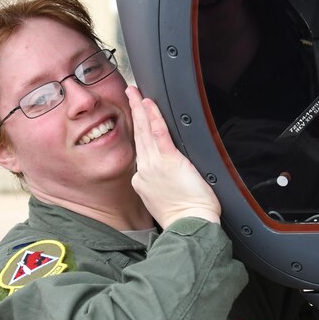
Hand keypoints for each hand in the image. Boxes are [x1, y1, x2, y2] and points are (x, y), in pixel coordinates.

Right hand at [126, 86, 221, 225]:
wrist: (189, 225)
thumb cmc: (182, 217)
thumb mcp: (163, 200)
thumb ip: (161, 183)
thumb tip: (168, 175)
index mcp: (143, 179)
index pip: (141, 150)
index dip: (138, 131)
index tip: (137, 118)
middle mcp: (145, 170)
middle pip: (138, 135)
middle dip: (133, 112)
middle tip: (129, 94)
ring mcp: (155, 165)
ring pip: (144, 131)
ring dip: (140, 109)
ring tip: (135, 94)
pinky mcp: (170, 161)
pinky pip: (159, 135)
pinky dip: (154, 118)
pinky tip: (149, 105)